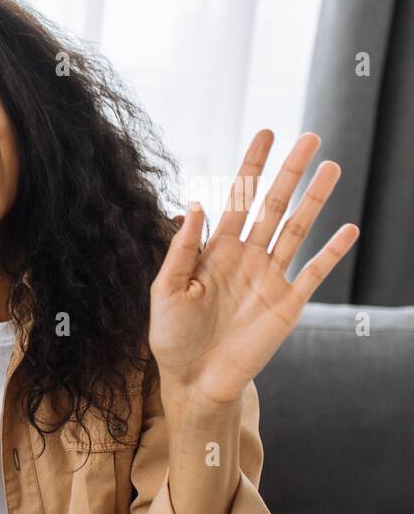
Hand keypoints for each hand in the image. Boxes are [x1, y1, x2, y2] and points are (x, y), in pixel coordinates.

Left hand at [148, 130, 358, 405]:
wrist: (193, 380)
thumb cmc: (172, 337)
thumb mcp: (165, 290)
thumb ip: (181, 249)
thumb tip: (195, 203)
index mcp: (215, 250)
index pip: (238, 198)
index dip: (251, 166)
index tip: (265, 133)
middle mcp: (246, 258)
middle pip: (273, 205)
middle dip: (290, 172)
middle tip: (311, 137)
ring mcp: (269, 278)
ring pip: (296, 229)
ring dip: (315, 200)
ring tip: (332, 168)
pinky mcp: (287, 304)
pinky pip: (313, 272)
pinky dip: (331, 252)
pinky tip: (347, 228)